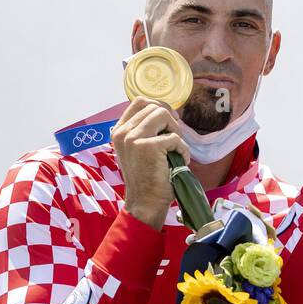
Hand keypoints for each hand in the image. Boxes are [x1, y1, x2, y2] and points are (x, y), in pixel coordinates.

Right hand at [112, 96, 190, 230]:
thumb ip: (145, 129)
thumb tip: (167, 110)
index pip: (140, 101)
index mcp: (119, 131)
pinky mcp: (148, 147)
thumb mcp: (139, 148)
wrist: (146, 202)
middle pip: (155, 106)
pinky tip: (179, 162)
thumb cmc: (149, 176)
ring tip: (175, 149)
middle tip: (174, 141)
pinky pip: (175, 137)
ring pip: (163, 114)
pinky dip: (183, 150)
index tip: (169, 122)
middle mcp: (122, 132)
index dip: (159, 106)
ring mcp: (133, 138)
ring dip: (176, 131)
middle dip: (170, 121)